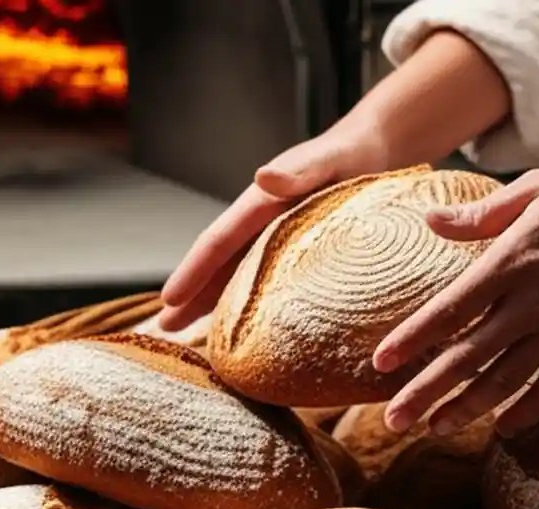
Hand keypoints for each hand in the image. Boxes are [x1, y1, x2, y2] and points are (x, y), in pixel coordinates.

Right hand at [156, 129, 388, 330]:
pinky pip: (264, 278)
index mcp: (261, 203)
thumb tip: (263, 176)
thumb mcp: (330, 160)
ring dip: (211, 301)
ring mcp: (276, 237)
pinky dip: (248, 300)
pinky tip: (242, 323)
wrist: (374, 148)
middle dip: (191, 294)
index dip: (193, 271)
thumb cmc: (352, 153)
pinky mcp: (295, 249)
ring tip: (186, 330)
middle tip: (164, 327)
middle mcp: (261, 223)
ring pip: (236, 274)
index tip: (169, 298)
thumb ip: (301, 170)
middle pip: (219, 264)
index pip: (219, 241)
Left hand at [374, 163, 538, 437]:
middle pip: (468, 358)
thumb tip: (430, 221)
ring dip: (467, 408)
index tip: (380, 363)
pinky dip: (527, 411)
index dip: (413, 338)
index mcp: (510, 264)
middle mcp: (530, 305)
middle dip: (427, 392)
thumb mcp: (532, 189)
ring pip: (505, 381)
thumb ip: (479, 215)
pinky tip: (501, 428)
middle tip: (392, 420)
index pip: (450, 309)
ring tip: (433, 429)